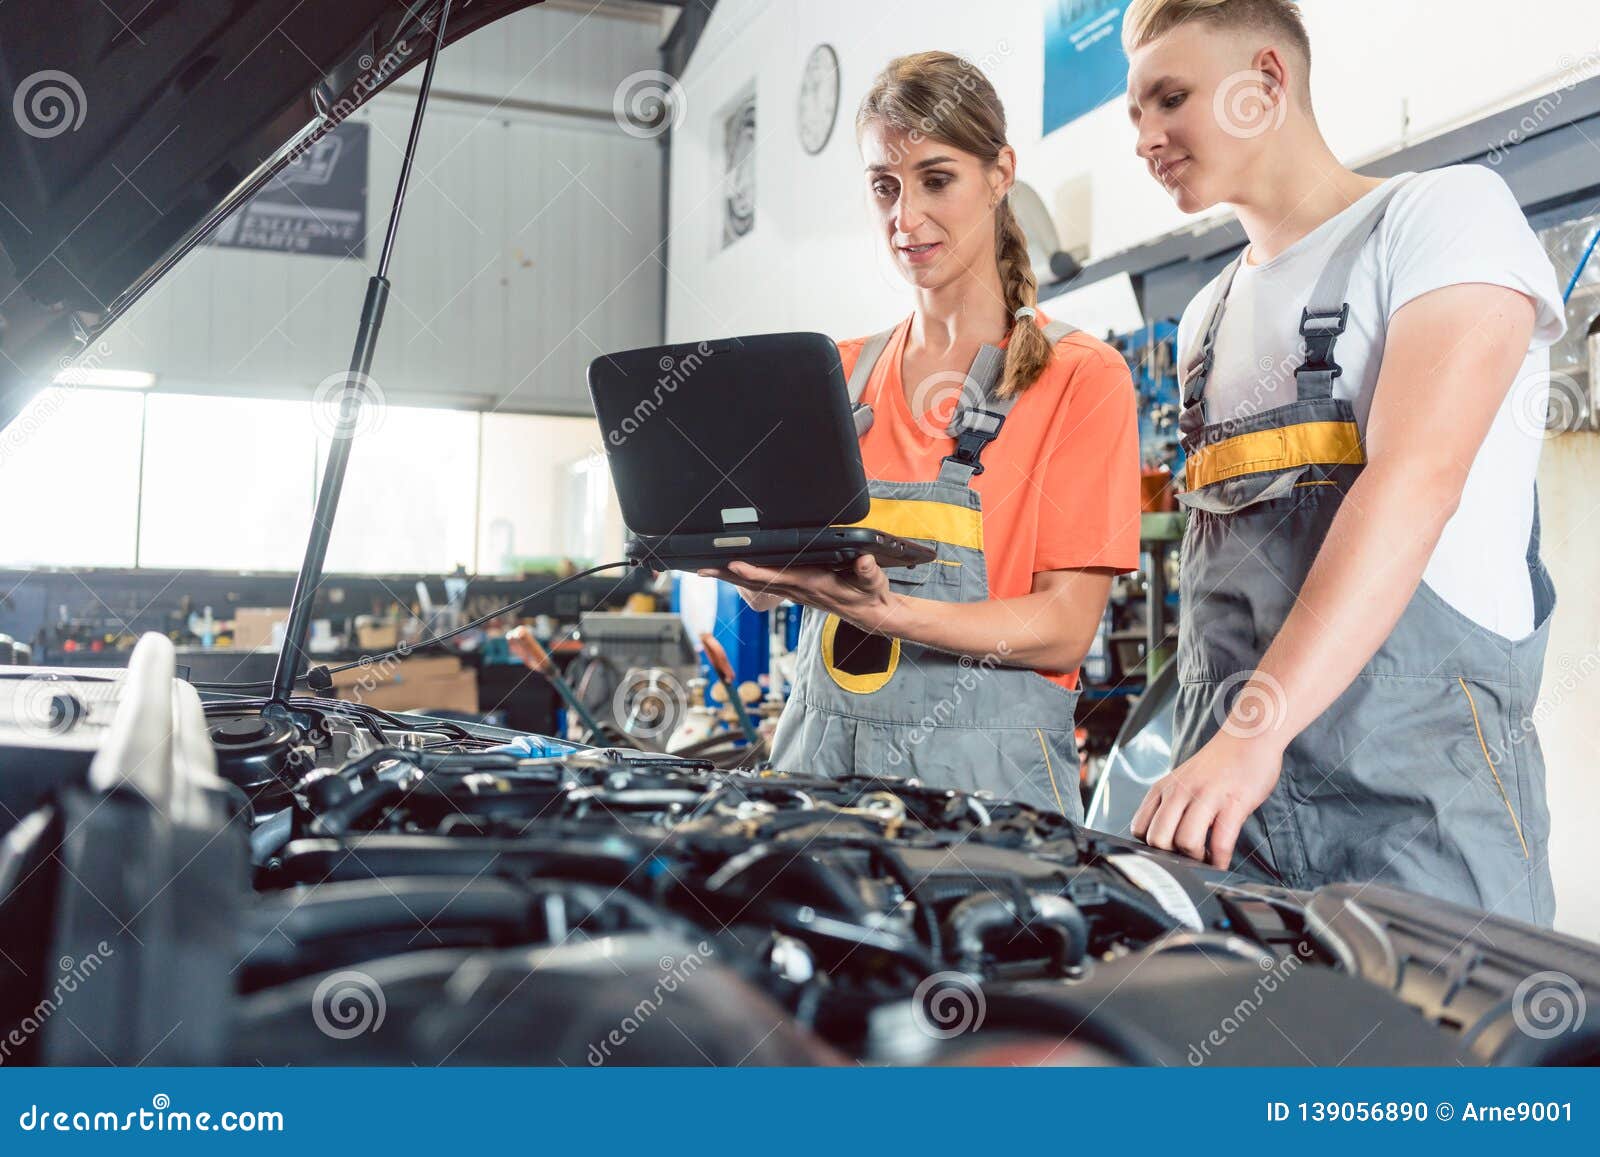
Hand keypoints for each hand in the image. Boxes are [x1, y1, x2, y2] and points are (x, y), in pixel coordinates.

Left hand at [700, 555, 896, 631]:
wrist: (870, 614)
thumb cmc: (869, 595)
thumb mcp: (873, 582)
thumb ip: (868, 572)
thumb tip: (864, 561)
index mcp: (813, 584)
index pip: (778, 577)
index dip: (755, 571)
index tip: (734, 563)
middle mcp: (798, 590)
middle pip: (757, 582)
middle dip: (729, 575)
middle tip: (702, 568)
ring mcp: (794, 592)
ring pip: (756, 583)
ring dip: (731, 576)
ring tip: (706, 568)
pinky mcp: (794, 590)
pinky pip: (763, 583)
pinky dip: (744, 577)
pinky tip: (731, 572)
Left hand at [1130, 732, 1282, 868]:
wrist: (1248, 736)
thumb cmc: (1218, 763)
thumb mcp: (1181, 779)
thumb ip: (1170, 804)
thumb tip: (1163, 840)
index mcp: (1164, 788)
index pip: (1139, 828)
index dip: (1150, 847)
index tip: (1165, 853)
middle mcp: (1180, 792)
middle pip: (1158, 840)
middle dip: (1172, 857)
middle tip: (1186, 859)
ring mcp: (1206, 797)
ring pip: (1186, 842)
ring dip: (1197, 860)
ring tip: (1206, 858)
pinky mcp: (1233, 803)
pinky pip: (1221, 842)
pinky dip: (1220, 861)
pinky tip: (1222, 862)